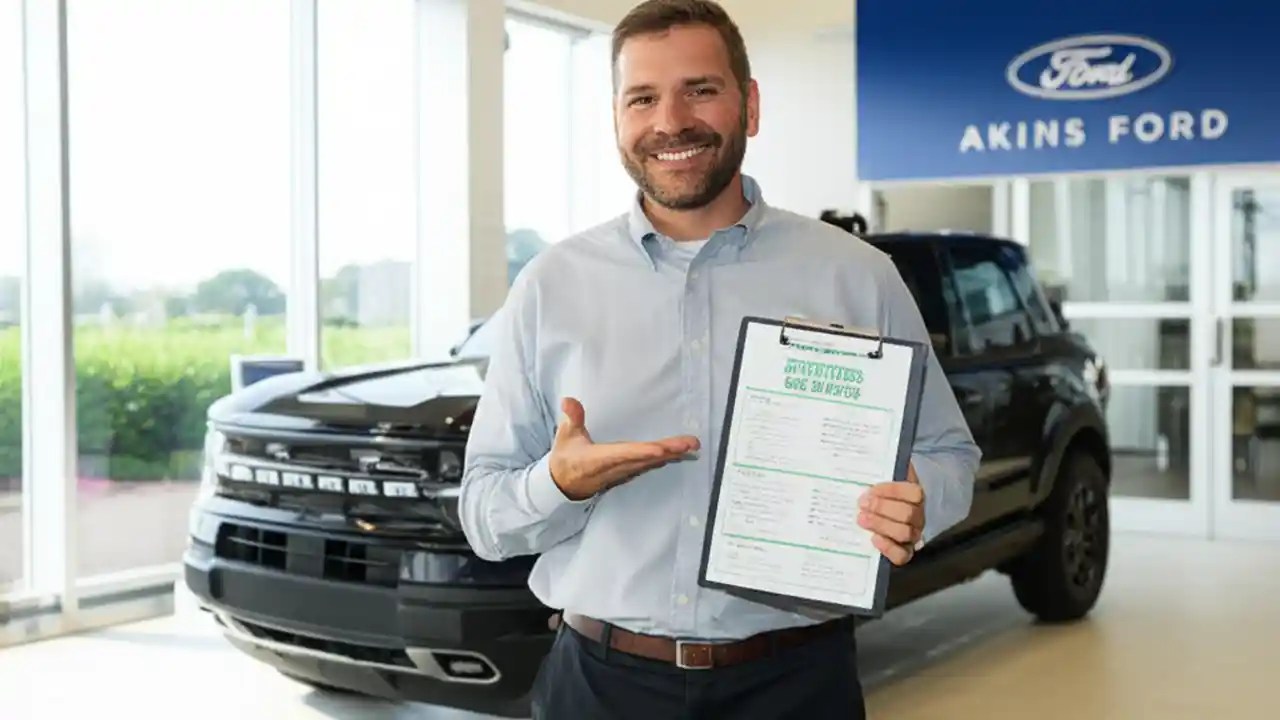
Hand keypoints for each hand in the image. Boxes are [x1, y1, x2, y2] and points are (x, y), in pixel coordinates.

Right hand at [548, 397, 699, 500]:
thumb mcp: (564, 438)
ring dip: (673, 455)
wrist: (564, 486)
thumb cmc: (566, 459)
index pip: (624, 454)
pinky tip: (681, 454)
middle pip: (646, 459)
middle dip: (669, 451)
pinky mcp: (629, 472)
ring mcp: (624, 472)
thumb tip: (568, 400)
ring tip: (692, 447)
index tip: (661, 449)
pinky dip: (667, 459)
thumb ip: (571, 419)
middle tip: (691, 443)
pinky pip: (651, 465)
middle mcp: (616, 467)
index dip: (642, 452)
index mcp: (600, 458)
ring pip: (652, 463)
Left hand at [858, 463, 924, 565]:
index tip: (870, 489)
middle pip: (908, 514)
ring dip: (881, 525)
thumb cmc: (879, 493)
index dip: (892, 491)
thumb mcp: (882, 476)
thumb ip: (880, 467)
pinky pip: (902, 556)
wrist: (879, 511)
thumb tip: (868, 453)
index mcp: (915, 495)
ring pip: (905, 533)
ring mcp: (912, 535)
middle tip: (861, 504)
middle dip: (882, 508)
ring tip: (861, 519)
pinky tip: (874, 539)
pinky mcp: (903, 552)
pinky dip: (888, 548)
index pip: (913, 493)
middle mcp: (918, 516)